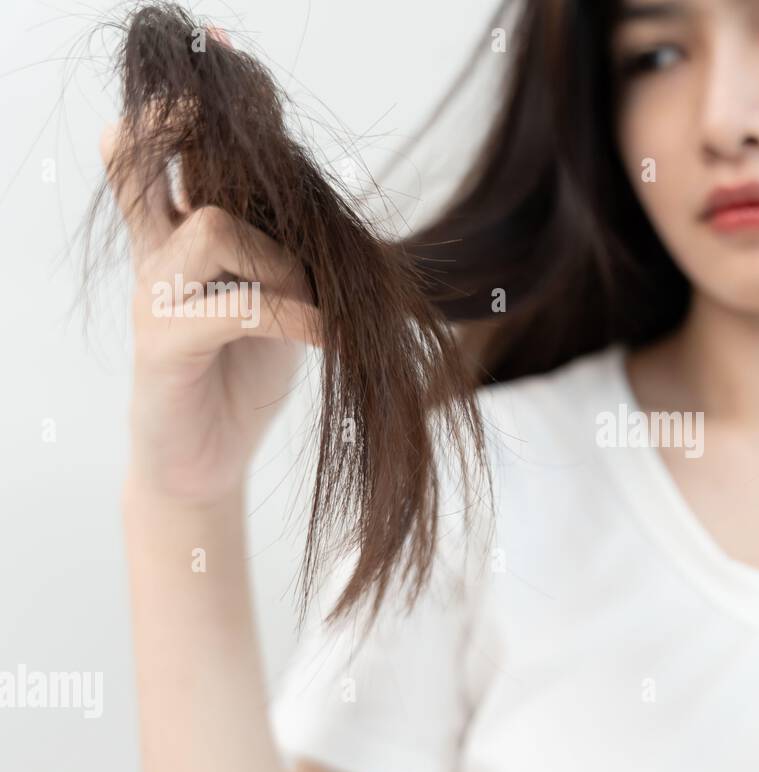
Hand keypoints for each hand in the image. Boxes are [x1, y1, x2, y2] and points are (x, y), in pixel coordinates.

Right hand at [100, 120, 318, 503]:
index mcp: (179, 232)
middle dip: (210, 136)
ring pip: (215, 227)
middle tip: (222, 110)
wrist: (209, 460)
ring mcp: (152, 294)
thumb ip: (282, 246)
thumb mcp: (275, 297)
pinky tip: (324, 337)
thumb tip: (320, 197)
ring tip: (311, 306)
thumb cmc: (245, 374)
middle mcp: (157, 252)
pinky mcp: (162, 342)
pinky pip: (237, 304)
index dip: (191, 99)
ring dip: (282, 260)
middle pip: (166, 159)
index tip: (220, 40)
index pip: (176, 148)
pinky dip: (297, 315)